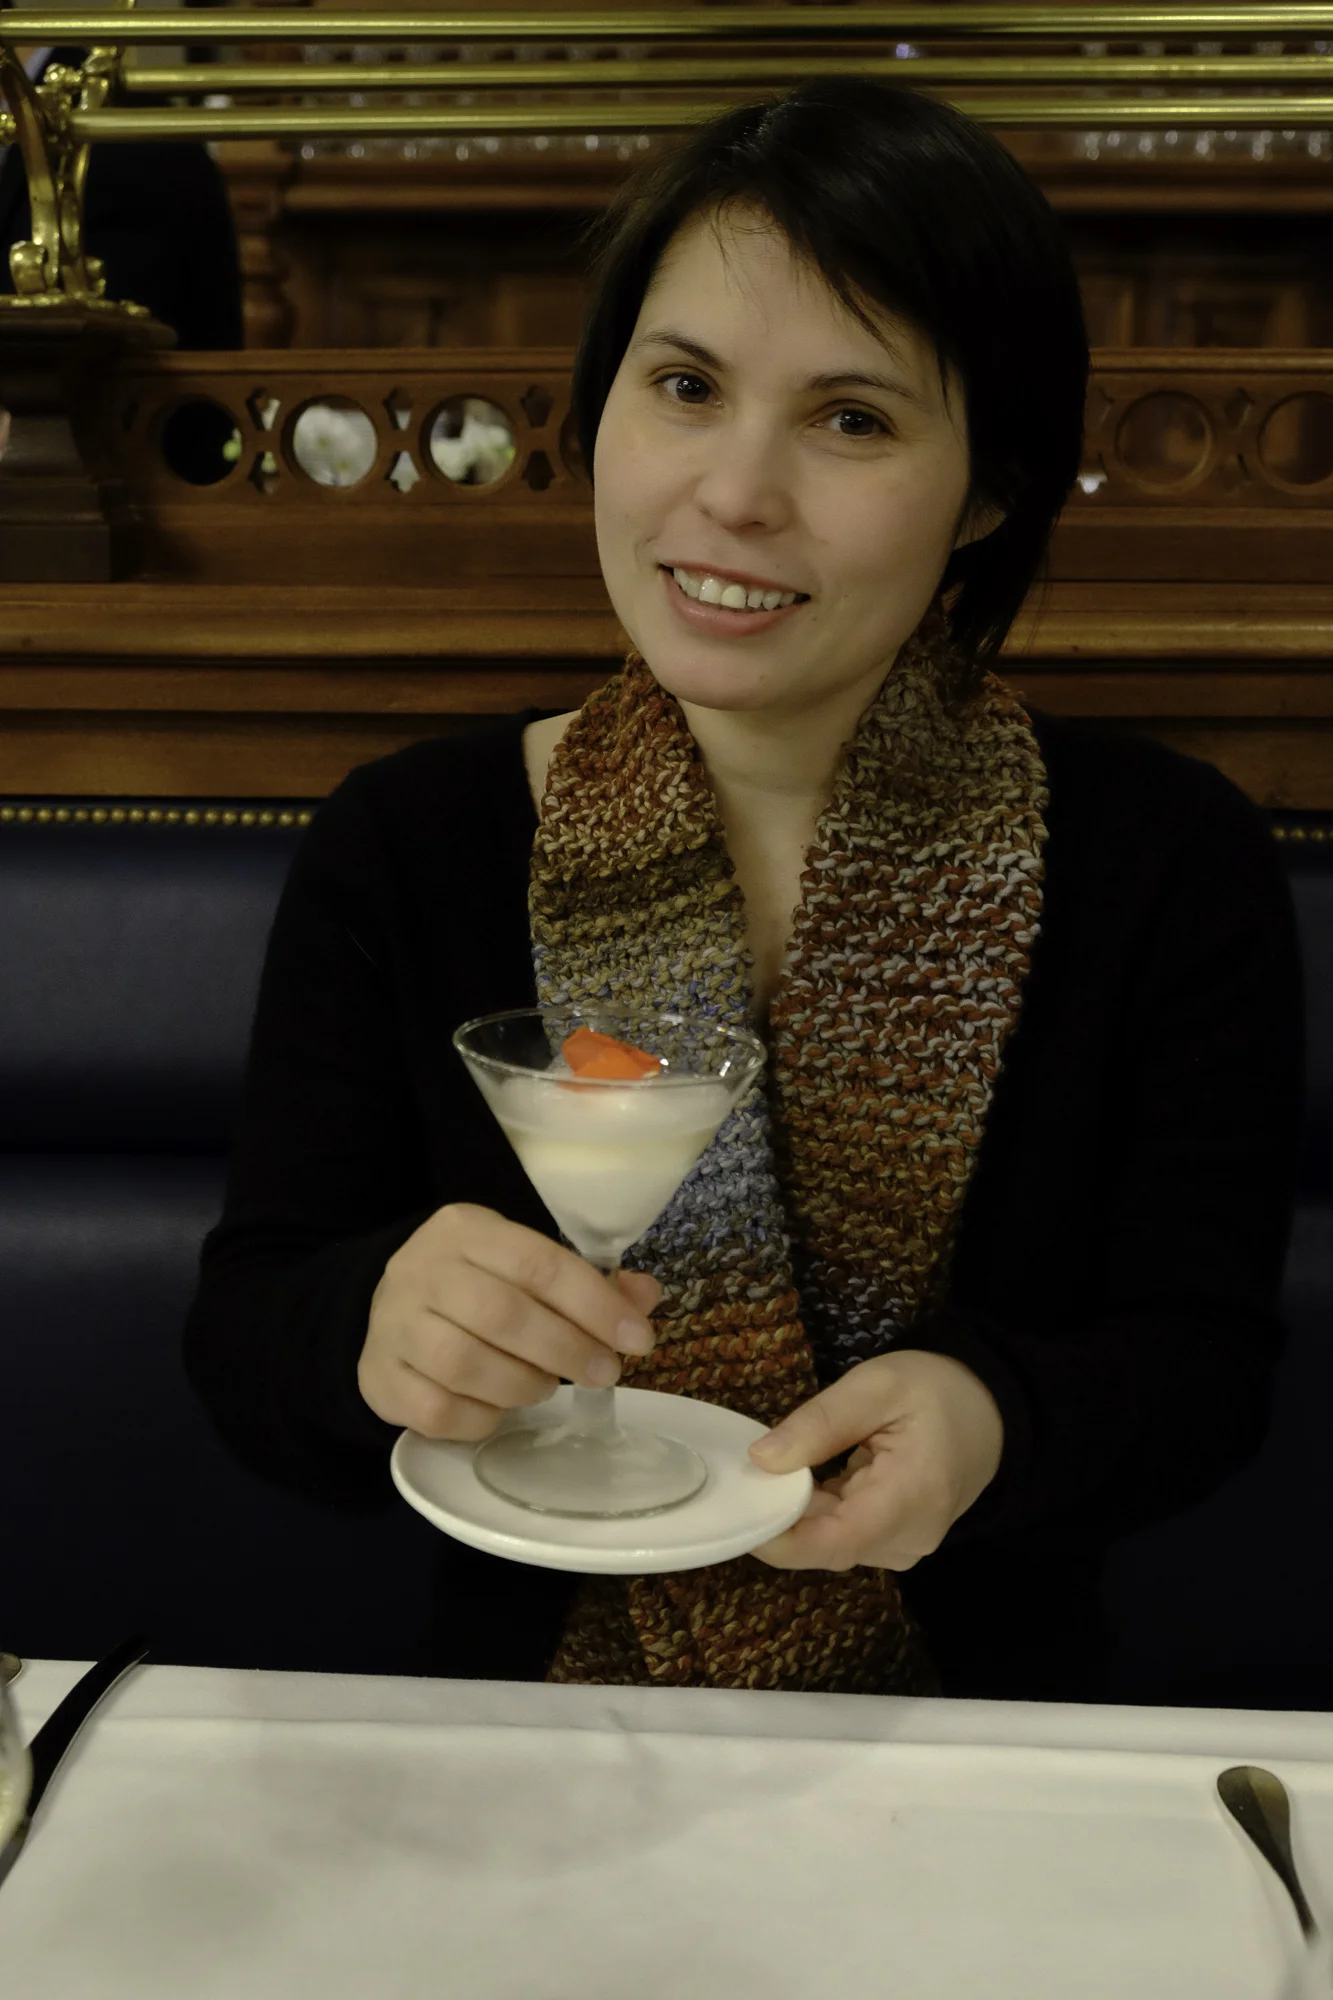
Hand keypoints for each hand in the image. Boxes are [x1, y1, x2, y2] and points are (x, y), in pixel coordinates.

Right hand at [359, 1202, 660, 1440]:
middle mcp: (421, 1271)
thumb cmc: (477, 1286)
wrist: (390, 1310)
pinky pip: (437, 1411)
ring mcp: (393, 1326)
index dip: (596, 1305)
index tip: (639, 1339)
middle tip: (605, 1373)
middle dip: (567, 1350)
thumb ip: (587, 1281)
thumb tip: (644, 1299)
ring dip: (524, 1384)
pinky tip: (499, 1410)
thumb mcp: (525, 1264)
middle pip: (502, 1315)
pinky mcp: (378, 1378)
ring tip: (547, 1387)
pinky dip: (481, 1419)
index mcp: (465, 1231)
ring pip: (464, 1365)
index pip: (539, 1263)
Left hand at [746, 1349, 1003, 1570]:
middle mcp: (908, 1539)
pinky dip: (819, 1510)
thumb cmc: (937, 1390)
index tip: (739, 1513)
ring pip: (831, 1543)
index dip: (779, 1538)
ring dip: (799, 1511)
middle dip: (781, 1514)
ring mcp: (904, 1547)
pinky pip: (845, 1535)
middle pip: (827, 1544)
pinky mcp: (897, 1542)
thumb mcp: (875, 1387)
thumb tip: (761, 1460)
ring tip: (775, 1469)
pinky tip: (803, 1480)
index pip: (834, 1542)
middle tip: (745, 1474)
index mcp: (910, 1499)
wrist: (991, 1410)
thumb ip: (820, 1423)